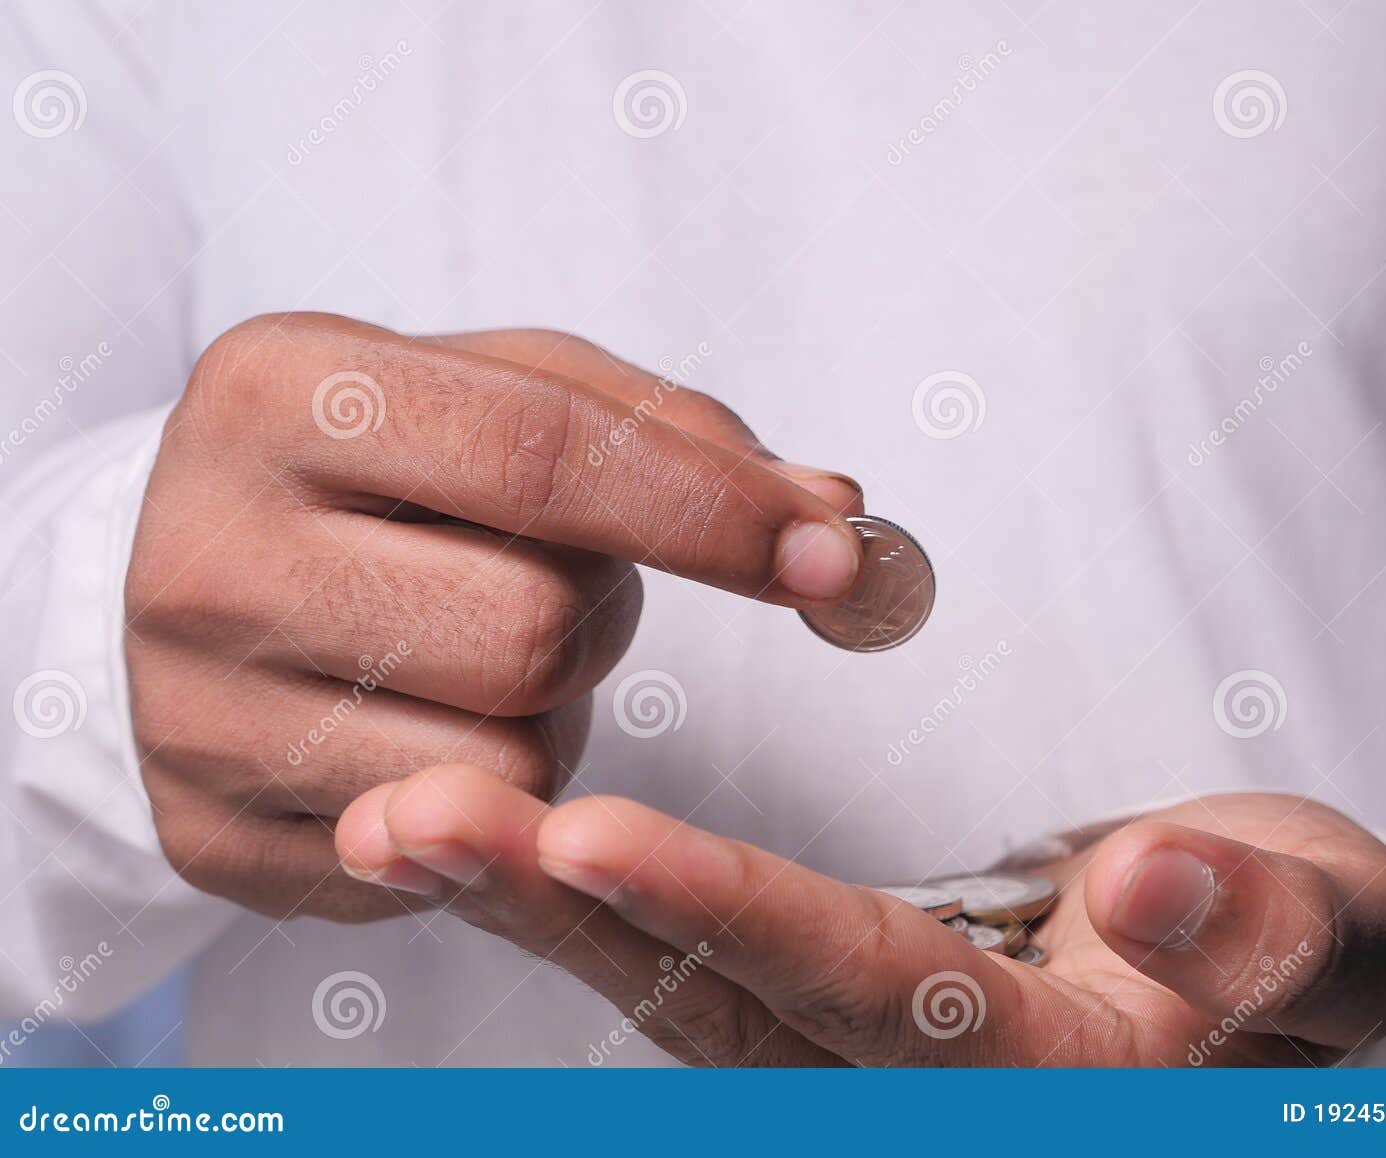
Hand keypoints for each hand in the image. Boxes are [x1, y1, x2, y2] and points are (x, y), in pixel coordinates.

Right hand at [127, 313, 861, 919]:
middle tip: (551, 578)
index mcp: (277, 392)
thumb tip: (834, 514)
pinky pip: (446, 859)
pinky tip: (423, 728)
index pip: (542, 453)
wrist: (202, 571)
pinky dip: (483, 799)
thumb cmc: (388, 470)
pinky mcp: (210, 839)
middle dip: (597, 613)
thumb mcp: (509, 393)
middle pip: (534, 629)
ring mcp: (189, 714)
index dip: (712, 510)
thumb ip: (673, 432)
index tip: (833, 554)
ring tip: (474, 650)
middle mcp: (201, 553)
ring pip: (503, 764)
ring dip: (548, 716)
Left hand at [335, 766, 1385, 1064]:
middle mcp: (919, 1084)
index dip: (728, 914)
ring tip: (412, 824)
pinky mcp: (829, 1012)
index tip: (593, 831)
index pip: (862, 991)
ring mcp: (862, 1058)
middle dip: (568, 910)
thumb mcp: (1325, 935)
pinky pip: (690, 968)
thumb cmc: (1302, 946)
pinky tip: (497, 844)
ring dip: (545, 906)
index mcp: (1038, 1071)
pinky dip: (591, 908)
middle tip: (421, 819)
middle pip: (721, 1004)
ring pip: (678, 992)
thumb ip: (1258, 925)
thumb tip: (1147, 881)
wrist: (1277, 978)